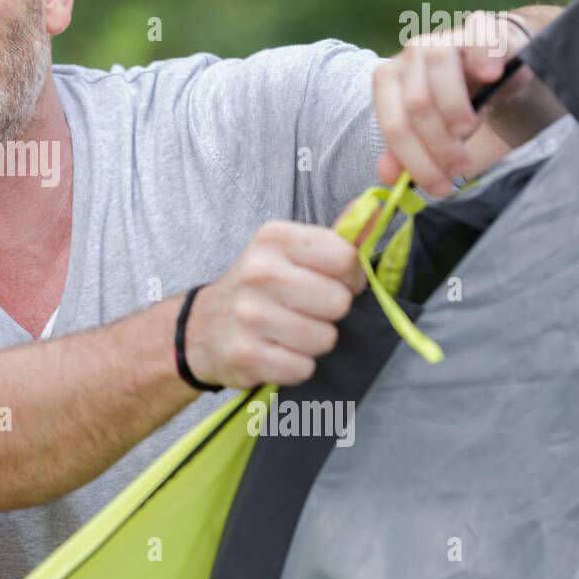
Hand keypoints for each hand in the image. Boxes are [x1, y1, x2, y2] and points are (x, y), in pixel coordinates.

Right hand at [184, 221, 366, 387]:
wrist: (202, 327)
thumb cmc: (258, 287)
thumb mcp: (289, 251)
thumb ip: (337, 235)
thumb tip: (376, 210)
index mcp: (273, 238)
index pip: (346, 259)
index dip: (349, 278)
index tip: (331, 282)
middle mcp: (258, 272)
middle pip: (338, 302)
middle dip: (330, 312)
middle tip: (306, 309)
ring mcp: (249, 315)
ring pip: (324, 338)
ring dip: (314, 341)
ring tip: (289, 331)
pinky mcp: (246, 354)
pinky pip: (303, 368)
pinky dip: (296, 365)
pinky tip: (276, 351)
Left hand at [373, 6, 560, 195]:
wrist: (496, 68)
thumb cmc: (458, 104)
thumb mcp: (432, 133)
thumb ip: (409, 152)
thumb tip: (389, 176)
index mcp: (388, 81)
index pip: (393, 125)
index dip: (415, 161)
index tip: (440, 187)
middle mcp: (410, 56)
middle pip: (416, 103)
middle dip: (438, 144)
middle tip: (459, 167)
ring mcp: (444, 38)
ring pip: (439, 68)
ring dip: (455, 107)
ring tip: (468, 130)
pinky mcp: (480, 27)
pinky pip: (478, 36)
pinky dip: (483, 56)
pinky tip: (492, 76)